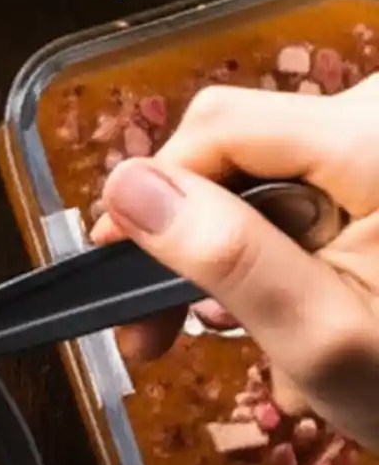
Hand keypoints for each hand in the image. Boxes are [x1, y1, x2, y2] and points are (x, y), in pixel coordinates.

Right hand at [91, 76, 378, 449]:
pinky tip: (279, 308)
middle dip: (188, 241)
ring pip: (257, 174)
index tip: (113, 268)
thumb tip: (124, 190)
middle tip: (156, 331)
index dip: (151, 194)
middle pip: (235, 149)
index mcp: (378, 142)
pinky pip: (297, 188)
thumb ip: (224, 257)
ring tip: (234, 336)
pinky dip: (271, 251)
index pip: (218, 129)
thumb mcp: (317, 335)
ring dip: (227, 257)